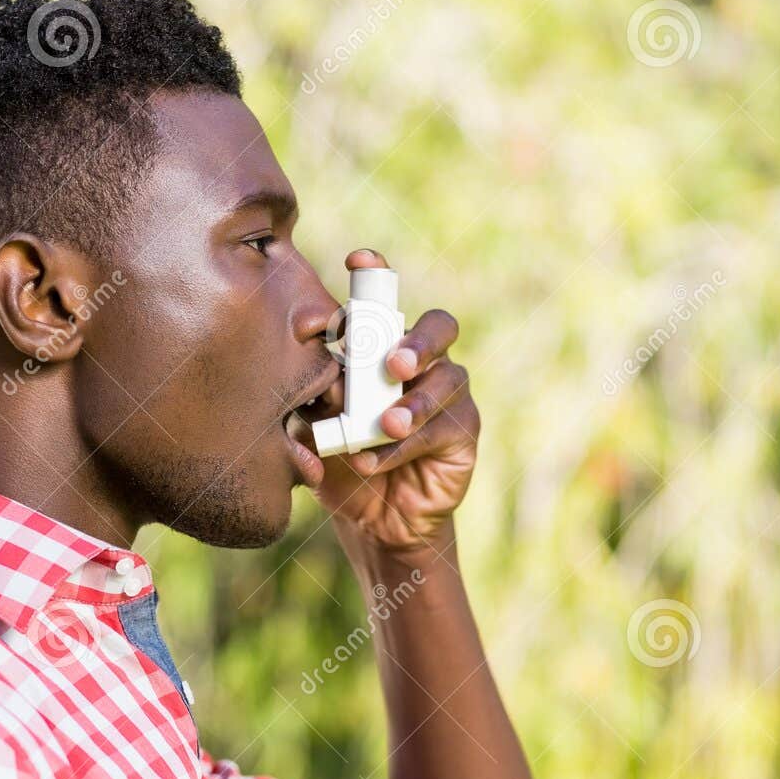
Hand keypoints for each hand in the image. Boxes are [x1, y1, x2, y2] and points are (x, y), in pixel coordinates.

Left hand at [309, 249, 478, 553]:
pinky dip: (403, 446)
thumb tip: (320, 376)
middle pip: (439, 327)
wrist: (372, 518)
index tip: (359, 260)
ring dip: (412, 404)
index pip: (385, 302)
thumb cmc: (342, 460)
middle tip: (394, 364)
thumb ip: (316, 398)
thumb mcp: (317, 428)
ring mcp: (449, 395)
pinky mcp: (463, 432)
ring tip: (385, 426)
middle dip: (418, 341)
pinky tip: (373, 460)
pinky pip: (440, 429)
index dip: (377, 275)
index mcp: (382, 348)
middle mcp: (422, 362)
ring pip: (446, 382)